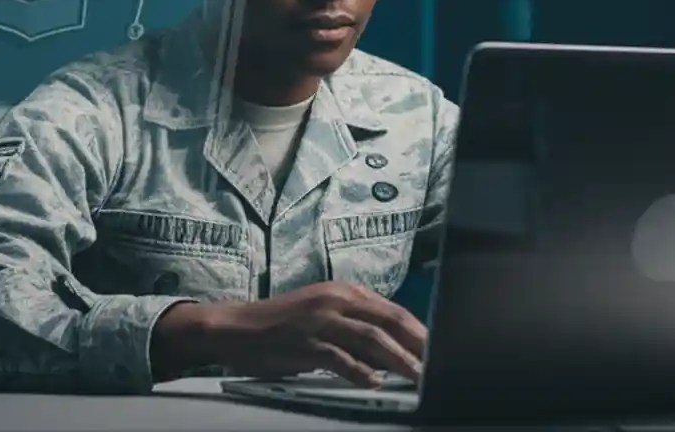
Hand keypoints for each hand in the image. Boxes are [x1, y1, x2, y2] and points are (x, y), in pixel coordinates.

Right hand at [152, 282, 426, 387]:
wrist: (235, 328)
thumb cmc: (282, 326)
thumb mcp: (322, 314)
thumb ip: (355, 325)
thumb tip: (392, 349)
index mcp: (343, 292)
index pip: (392, 310)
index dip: (418, 330)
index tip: (440, 348)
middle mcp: (335, 300)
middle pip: (388, 320)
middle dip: (418, 343)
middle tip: (439, 364)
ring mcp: (319, 320)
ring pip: (370, 338)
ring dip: (398, 359)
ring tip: (419, 376)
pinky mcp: (304, 342)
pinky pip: (338, 357)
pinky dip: (359, 371)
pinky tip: (374, 383)